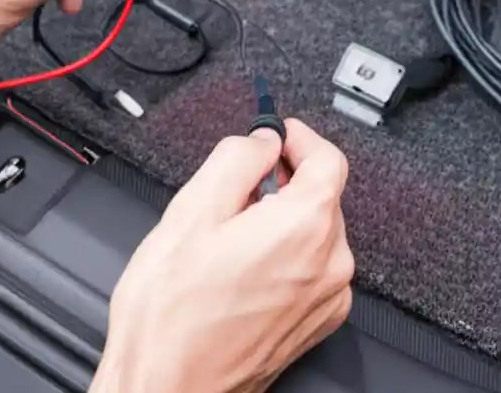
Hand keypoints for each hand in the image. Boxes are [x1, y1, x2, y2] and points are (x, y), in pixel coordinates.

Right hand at [91, 120, 353, 392]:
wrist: (170, 386)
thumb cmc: (173, 315)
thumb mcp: (191, 210)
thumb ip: (235, 159)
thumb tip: (261, 139)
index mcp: (304, 226)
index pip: (328, 159)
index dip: (298, 138)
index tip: (275, 134)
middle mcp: (329, 263)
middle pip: (320, 196)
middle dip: (280, 183)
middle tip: (233, 191)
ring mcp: (327, 299)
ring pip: (313, 234)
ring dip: (279, 222)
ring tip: (226, 240)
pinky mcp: (315, 323)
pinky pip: (310, 270)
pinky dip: (283, 257)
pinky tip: (239, 272)